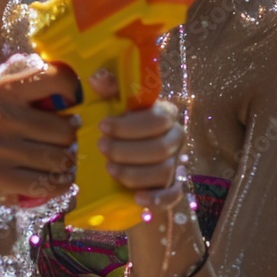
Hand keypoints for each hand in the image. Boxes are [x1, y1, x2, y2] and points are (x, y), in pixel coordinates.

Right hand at [0, 55, 79, 205]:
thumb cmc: (5, 124)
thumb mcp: (14, 97)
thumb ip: (42, 85)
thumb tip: (91, 83)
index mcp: (5, 89)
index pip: (53, 78)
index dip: (72, 88)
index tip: (74, 101)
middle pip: (63, 131)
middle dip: (71, 138)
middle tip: (69, 140)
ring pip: (58, 160)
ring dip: (68, 163)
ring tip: (66, 160)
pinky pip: (46, 184)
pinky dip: (61, 185)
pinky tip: (61, 179)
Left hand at [88, 69, 184, 208]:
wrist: (123, 159)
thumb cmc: (118, 127)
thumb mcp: (111, 105)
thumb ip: (108, 91)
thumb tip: (98, 78)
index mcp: (165, 114)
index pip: (158, 118)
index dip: (130, 124)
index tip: (103, 126)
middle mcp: (176, 138)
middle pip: (161, 147)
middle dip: (128, 150)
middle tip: (102, 148)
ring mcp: (177, 163)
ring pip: (164, 172)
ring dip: (135, 173)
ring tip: (110, 169)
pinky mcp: (174, 188)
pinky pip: (173, 196)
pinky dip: (156, 199)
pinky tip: (137, 198)